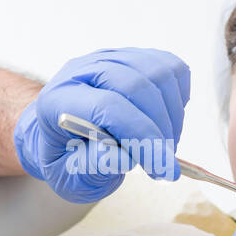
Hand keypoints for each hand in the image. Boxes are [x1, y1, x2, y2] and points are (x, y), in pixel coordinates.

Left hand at [13, 48, 190, 202]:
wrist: (63, 135)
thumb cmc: (66, 158)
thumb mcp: (70, 177)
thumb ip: (93, 168)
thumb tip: (124, 158)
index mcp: (58, 100)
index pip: (107, 107)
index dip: (141, 138)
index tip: (164, 169)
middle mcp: (81, 70)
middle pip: (136, 86)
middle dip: (160, 130)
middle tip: (162, 163)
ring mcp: (109, 59)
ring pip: (158, 74)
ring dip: (172, 116)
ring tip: (163, 146)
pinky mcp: (132, 57)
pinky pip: (170, 67)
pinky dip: (178, 96)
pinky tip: (167, 121)